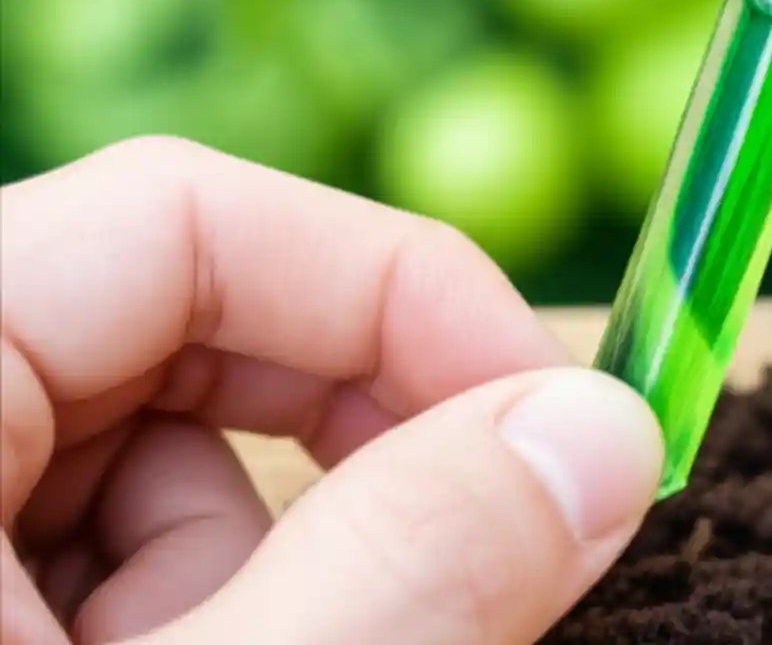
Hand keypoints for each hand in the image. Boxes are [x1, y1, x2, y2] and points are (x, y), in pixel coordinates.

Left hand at [0, 137, 662, 643]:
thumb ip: (399, 565)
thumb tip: (604, 435)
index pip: (181, 212)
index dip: (402, 290)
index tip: (559, 418)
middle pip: (186, 323)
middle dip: (361, 429)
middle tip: (504, 522)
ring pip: (168, 452)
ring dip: (277, 553)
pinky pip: (121, 546)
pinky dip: (215, 606)